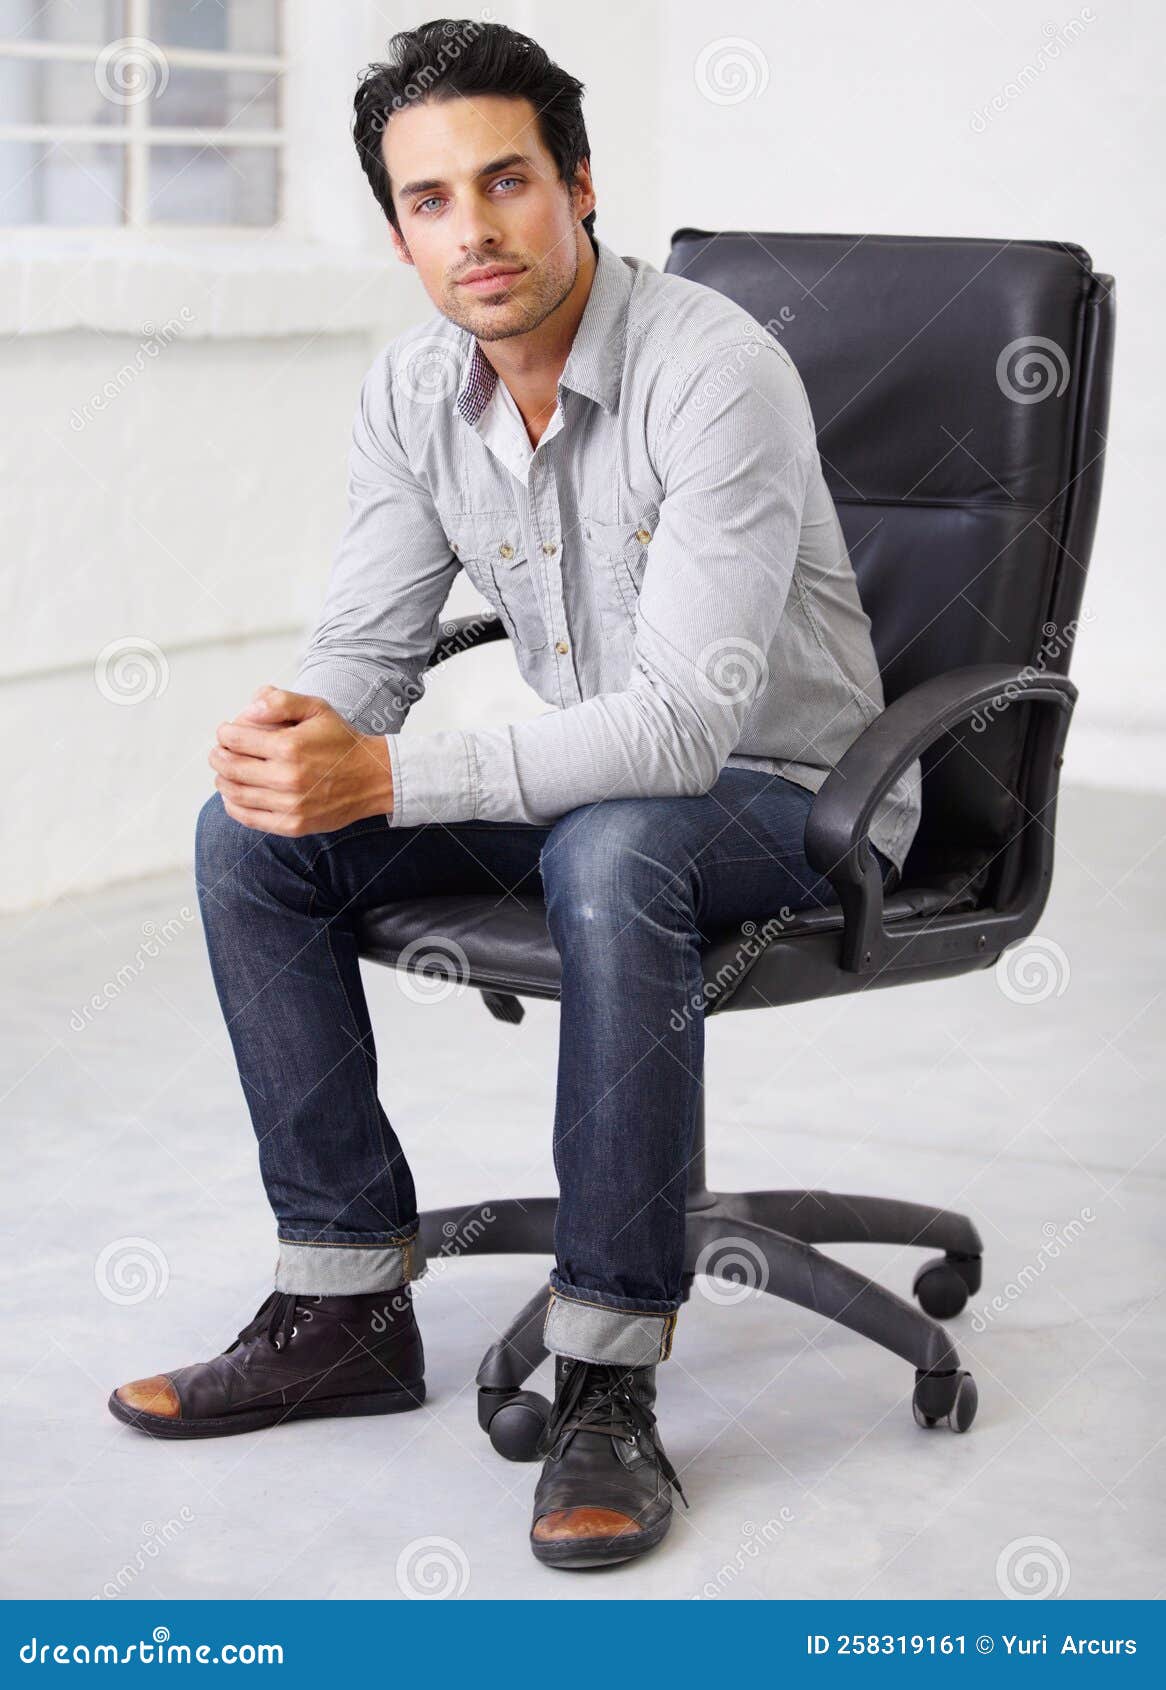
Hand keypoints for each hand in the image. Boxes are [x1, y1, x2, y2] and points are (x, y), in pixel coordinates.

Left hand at [209, 685, 393, 834]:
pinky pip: (249, 818)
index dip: (224, 733)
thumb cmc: (341, 741)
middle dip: (218, 756)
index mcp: (289, 746)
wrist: (372, 777)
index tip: (227, 732)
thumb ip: (281, 701)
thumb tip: (248, 709)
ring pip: (235, 793)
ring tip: (224, 773)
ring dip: (222, 780)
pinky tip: (233, 795)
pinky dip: (233, 806)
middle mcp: (287, 777)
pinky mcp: (293, 824)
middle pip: (230, 767)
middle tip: (219, 752)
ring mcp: (290, 804)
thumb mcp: (316, 708)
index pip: (235, 739)